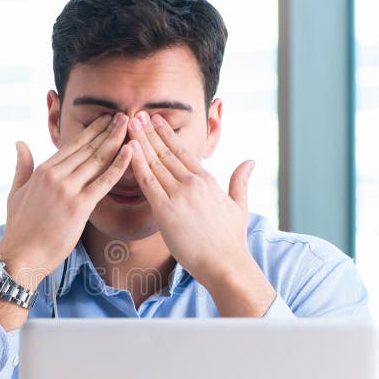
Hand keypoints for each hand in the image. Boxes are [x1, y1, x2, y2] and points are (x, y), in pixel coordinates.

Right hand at [0, 112, 131, 287]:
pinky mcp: (79, 207)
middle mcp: (55, 176)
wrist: (21, 256)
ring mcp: (67, 190)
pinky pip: (104, 182)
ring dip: (116, 141)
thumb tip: (20, 143)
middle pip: (87, 148)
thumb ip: (22, 166)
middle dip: (108, 130)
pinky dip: (119, 165)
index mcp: (42, 171)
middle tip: (125, 115)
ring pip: (97, 160)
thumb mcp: (16, 192)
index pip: (72, 145)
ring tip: (131, 125)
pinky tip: (131, 152)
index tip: (106, 119)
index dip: (91, 131)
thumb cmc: (19, 229)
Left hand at [127, 111, 274, 315]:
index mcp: (207, 180)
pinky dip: (137, 164)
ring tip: (128, 124)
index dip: (166, 134)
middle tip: (135, 114)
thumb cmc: (231, 240)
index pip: (182, 151)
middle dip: (149, 132)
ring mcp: (179, 196)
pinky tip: (129, 150)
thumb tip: (250, 161)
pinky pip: (147, 183)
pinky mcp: (166, 211)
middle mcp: (193, 183)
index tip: (155, 120)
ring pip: (155, 163)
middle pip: (165, 152)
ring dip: (140, 142)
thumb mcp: (240, 205)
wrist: (226, 264)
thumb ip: (240, 181)